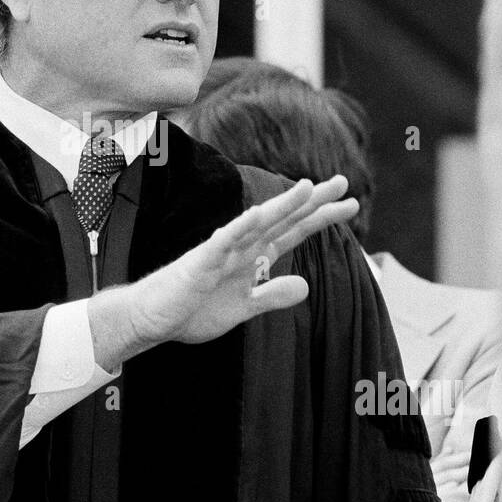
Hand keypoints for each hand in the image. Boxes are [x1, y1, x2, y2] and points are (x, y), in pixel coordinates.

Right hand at [89, 176, 357, 370]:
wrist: (151, 318)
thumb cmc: (192, 309)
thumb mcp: (243, 308)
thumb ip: (272, 296)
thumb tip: (306, 286)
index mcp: (252, 257)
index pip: (293, 232)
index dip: (321, 218)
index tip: (351, 205)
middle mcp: (241, 248)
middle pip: (283, 220)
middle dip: (313, 202)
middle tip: (344, 183)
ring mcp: (220, 253)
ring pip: (257, 223)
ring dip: (282, 206)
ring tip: (308, 188)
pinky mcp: (199, 263)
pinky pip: (222, 243)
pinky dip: (239, 228)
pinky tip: (257, 214)